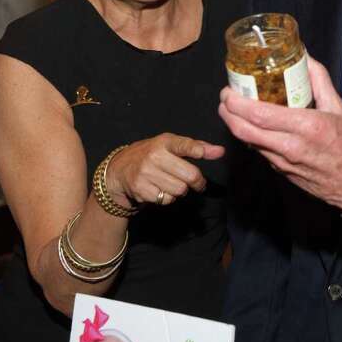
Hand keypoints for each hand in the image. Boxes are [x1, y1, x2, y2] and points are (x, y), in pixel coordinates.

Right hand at [105, 133, 223, 208]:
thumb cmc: (153, 155)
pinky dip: (167, 197)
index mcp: (164, 142)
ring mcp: (146, 174)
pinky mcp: (141, 190)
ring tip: (172, 182)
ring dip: (181, 190)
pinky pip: (167, 199)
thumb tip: (220, 151)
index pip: (185, 145)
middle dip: (197, 181)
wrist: (120, 169)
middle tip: (197, 182)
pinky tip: (160, 189)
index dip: (198, 150)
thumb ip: (196, 147)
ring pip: (180, 190)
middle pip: (190, 175)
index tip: (208, 153)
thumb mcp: (170, 145)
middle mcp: (154, 156)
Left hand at [219, 56, 341, 213]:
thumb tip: (305, 58)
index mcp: (306, 127)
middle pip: (244, 131)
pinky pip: (260, 152)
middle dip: (227, 113)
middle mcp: (291, 147)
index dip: (236, 102)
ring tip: (234, 109)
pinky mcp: (283, 173)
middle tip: (225, 98)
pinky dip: (251, 137)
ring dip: (235, 126)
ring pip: (249, 143)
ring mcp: (284, 163)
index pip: (259, 114)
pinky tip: (254, 126)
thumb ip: (319, 81)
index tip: (229, 90)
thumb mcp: (339, 108)